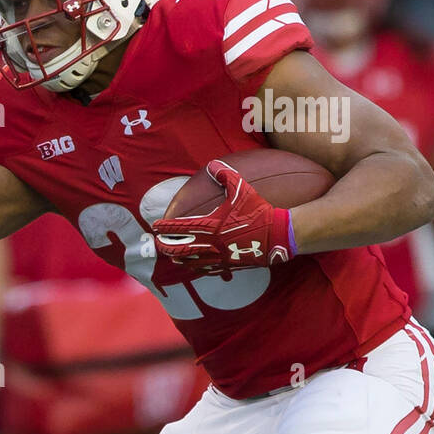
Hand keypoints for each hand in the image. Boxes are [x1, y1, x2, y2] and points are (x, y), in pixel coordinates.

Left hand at [152, 160, 295, 275]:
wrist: (278, 235)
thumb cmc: (259, 211)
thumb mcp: (242, 190)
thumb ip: (225, 176)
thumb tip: (213, 164)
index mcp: (211, 225)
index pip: (180, 227)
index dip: (165, 227)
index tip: (155, 226)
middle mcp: (211, 243)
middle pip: (180, 248)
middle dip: (166, 247)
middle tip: (158, 244)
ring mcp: (220, 256)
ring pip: (191, 262)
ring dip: (179, 259)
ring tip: (172, 257)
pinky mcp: (229, 265)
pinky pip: (209, 269)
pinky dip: (198, 268)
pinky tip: (195, 266)